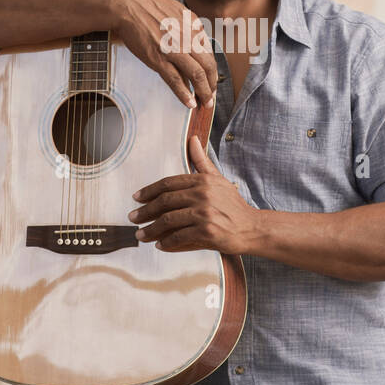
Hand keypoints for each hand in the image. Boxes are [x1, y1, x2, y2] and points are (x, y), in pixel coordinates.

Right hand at [105, 0, 218, 108]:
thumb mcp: (176, 10)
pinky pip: (176, 80)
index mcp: (193, 25)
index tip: (211, 78)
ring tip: (205, 103)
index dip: (211, 69)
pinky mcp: (159, 59)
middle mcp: (188, 38)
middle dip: (212, 84)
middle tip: (212, 95)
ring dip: (203, 92)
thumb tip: (194, 43)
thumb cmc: (147, 5)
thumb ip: (187, 26)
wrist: (128, 6)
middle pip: (208, 66)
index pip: (209, 52)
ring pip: (197, 75)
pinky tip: (189, 102)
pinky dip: (184, 94)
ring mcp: (174, 49)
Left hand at [128, 135, 260, 253]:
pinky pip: (179, 237)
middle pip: (164, 201)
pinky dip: (166, 242)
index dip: (149, 191)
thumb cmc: (233, 205)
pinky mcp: (207, 232)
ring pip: (168, 220)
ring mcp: (204, 213)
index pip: (168, 183)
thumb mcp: (218, 179)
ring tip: (140, 235)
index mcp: (203, 180)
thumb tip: (193, 140)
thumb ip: (202, 161)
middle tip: (133, 218)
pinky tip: (159, 244)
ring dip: (151, 229)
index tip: (136, 198)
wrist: (252, 228)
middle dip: (145, 211)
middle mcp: (202, 194)